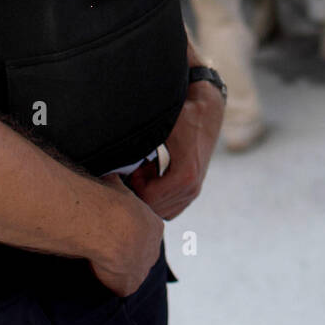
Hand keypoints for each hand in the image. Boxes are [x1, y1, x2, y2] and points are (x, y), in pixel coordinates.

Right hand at [90, 174, 163, 296]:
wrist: (109, 225)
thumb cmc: (111, 202)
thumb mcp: (117, 186)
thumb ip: (117, 188)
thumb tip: (109, 179)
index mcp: (155, 226)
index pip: (143, 234)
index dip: (127, 234)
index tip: (112, 231)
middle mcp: (153, 249)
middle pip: (140, 254)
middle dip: (125, 253)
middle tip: (105, 246)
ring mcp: (142, 269)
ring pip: (130, 272)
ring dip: (116, 268)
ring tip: (97, 258)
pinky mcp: (129, 285)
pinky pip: (118, 288)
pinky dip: (107, 282)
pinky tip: (95, 270)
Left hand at [131, 81, 223, 220]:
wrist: (207, 114)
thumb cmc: (183, 117)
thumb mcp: (162, 126)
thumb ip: (142, 140)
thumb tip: (117, 151)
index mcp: (184, 176)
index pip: (149, 198)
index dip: (136, 185)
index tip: (134, 167)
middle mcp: (192, 188)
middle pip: (154, 207)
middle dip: (141, 190)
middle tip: (137, 168)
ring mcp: (193, 192)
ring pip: (161, 210)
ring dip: (149, 194)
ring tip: (146, 171)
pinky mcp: (193, 191)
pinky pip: (170, 209)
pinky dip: (158, 197)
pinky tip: (154, 176)